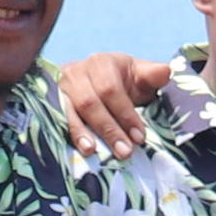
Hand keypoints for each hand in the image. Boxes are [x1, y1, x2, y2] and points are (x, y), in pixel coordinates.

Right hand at [54, 52, 170, 159]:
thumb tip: (167, 72)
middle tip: (124, 152)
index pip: (111, 90)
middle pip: (90, 102)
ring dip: (82, 133)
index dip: (125, 114)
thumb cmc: (122, 80)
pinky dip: (66, 133)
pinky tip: (76, 148)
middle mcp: (77, 71)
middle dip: (108, 129)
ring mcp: (60, 86)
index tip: (140, 137)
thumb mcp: (139, 75)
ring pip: (69, 110)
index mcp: (102, 63)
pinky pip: (55, 117)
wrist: (91, 78)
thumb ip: (153, 75)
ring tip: (93, 152)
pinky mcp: (48, 100)